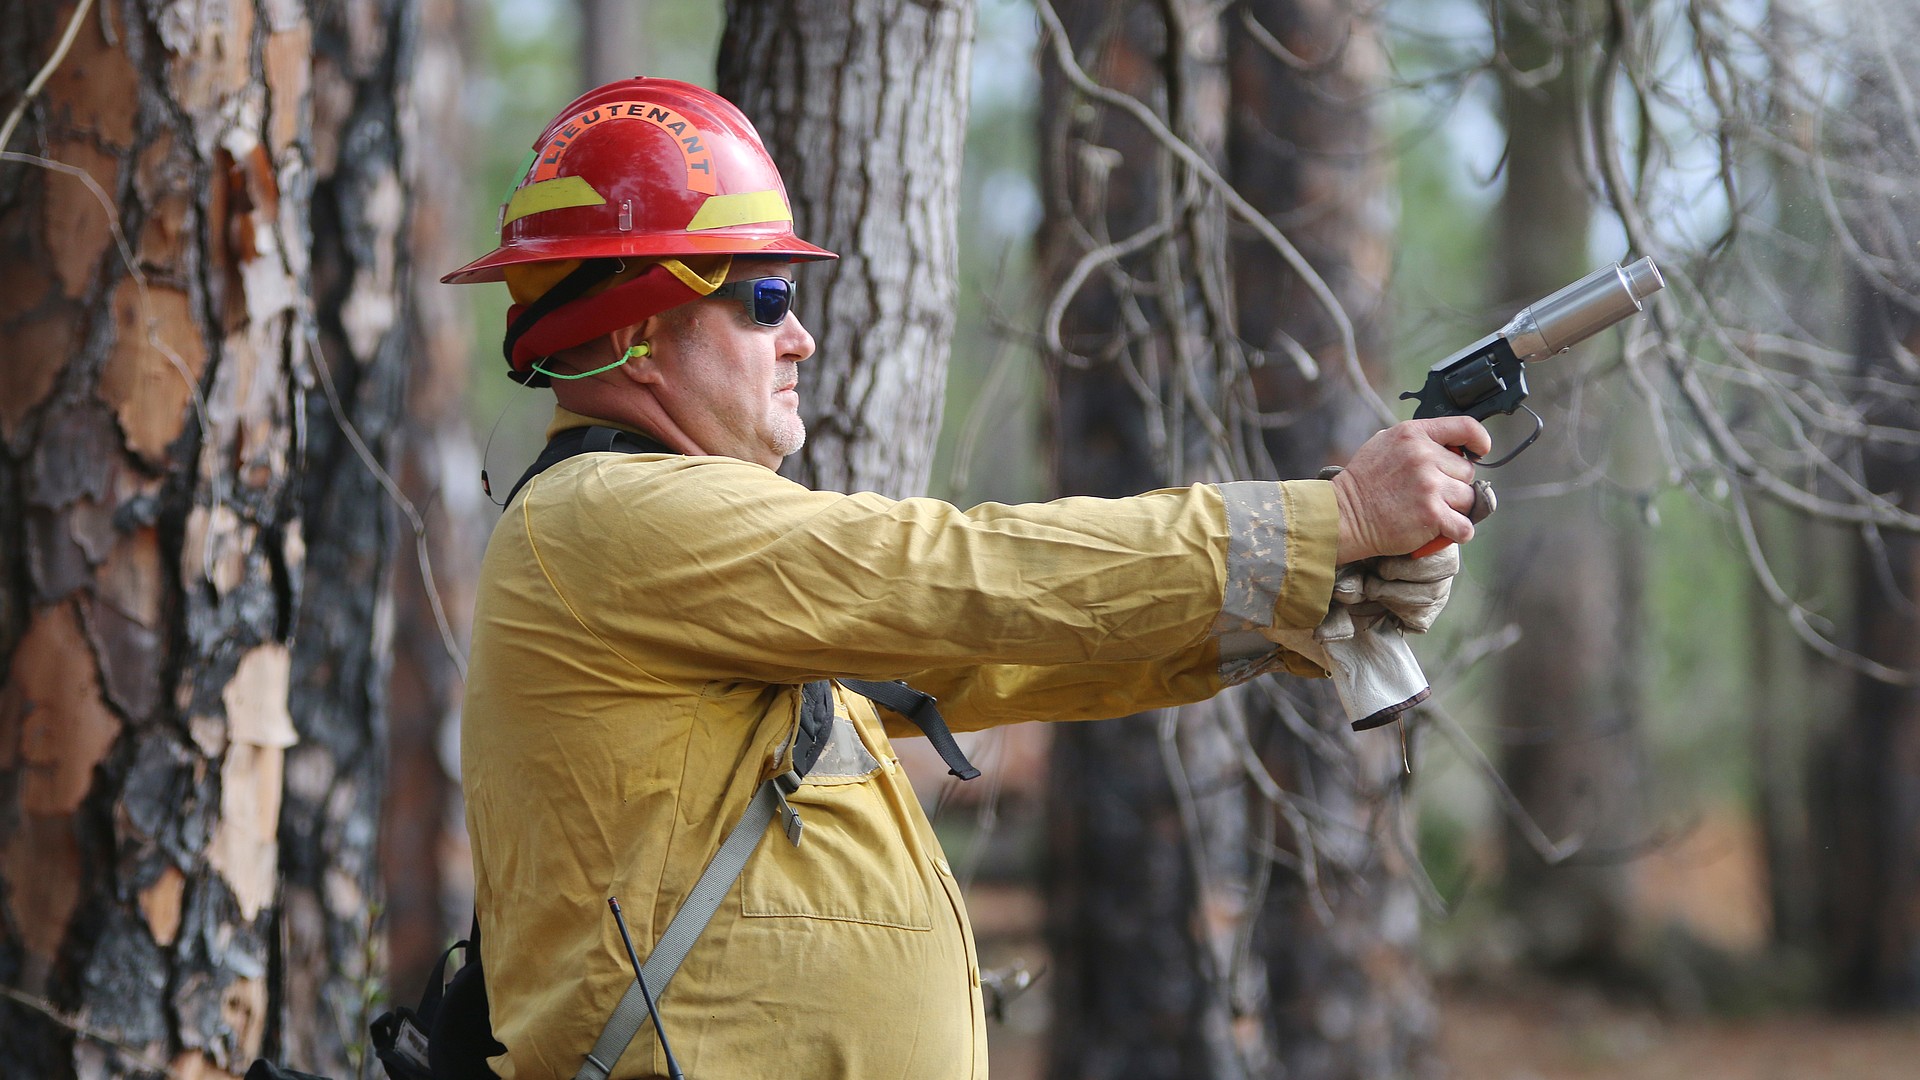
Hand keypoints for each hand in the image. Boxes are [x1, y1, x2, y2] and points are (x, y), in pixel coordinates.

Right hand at [1330, 417, 1489, 561]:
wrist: (1343, 514)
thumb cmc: (1363, 482)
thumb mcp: (1385, 443)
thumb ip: (1418, 441)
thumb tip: (1449, 445)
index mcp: (1413, 434)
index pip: (1465, 427)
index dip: (1479, 440)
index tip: (1480, 451)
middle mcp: (1424, 456)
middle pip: (1467, 471)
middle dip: (1454, 483)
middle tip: (1430, 493)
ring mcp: (1429, 486)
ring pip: (1468, 499)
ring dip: (1455, 508)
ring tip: (1430, 510)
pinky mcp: (1432, 515)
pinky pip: (1465, 526)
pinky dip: (1458, 531)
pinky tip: (1444, 530)